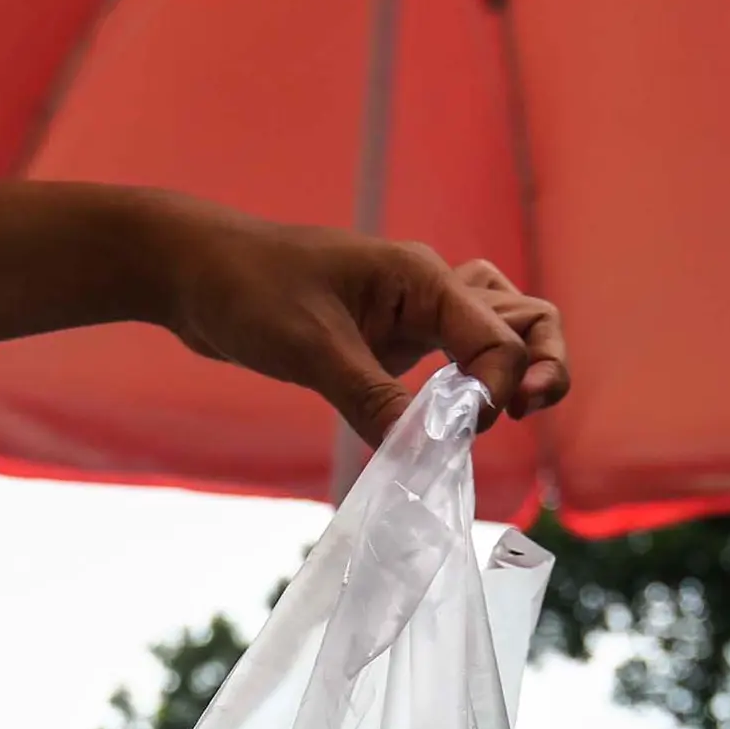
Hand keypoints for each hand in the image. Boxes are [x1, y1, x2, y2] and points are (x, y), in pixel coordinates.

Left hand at [0, 181, 568, 446]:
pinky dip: (466, 387)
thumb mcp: (311, 350)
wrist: (190, 274)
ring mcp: (411, 313)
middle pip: (521, 319)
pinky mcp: (387, 338)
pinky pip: (451, 358)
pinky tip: (455, 423)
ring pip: (493, 335)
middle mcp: (427, 290)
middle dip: (539, 364)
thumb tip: (423, 455)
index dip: (500, 384)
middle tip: (530, 411)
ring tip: (507, 414)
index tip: (472, 425)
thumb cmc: (247, 291)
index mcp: (420, 277)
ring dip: (511, 370)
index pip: (496, 333)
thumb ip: (372, 399)